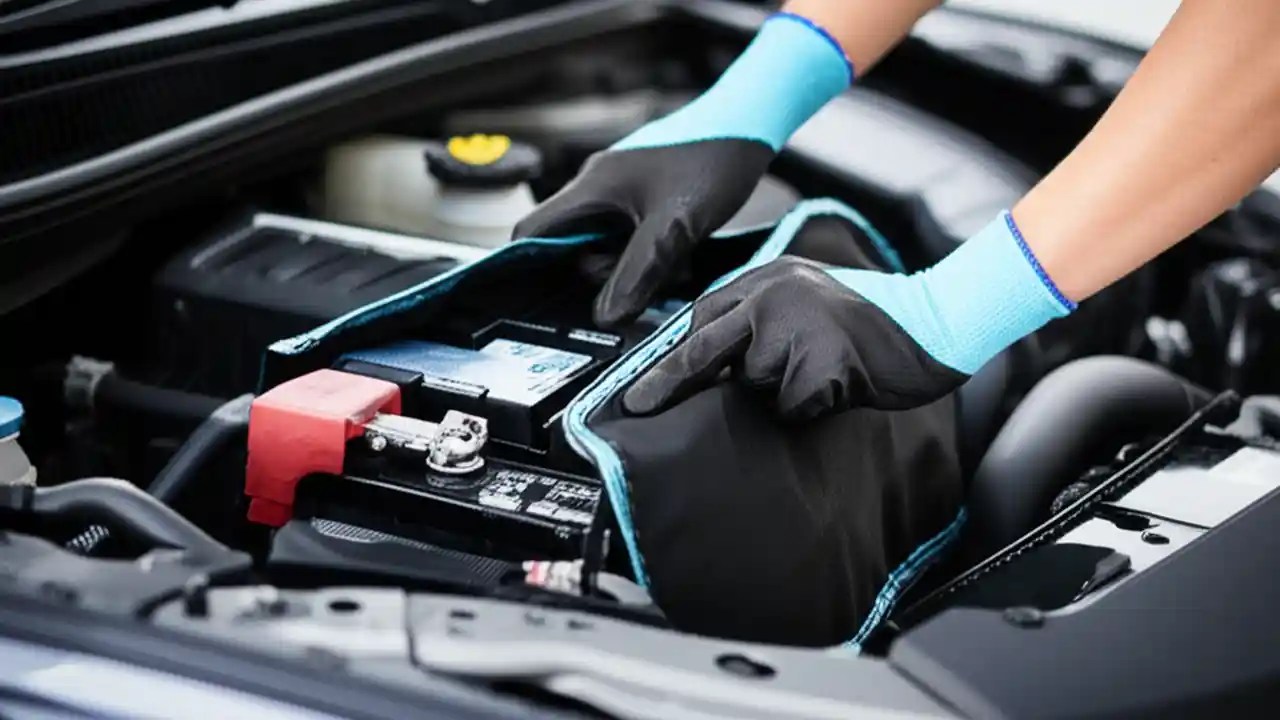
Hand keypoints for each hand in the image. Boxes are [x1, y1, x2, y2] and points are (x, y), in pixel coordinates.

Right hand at [513, 13, 851, 327]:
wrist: (749, 122)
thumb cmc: (712, 158)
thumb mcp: (676, 226)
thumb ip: (640, 271)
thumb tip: (606, 316)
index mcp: (591, 188)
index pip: (531, 232)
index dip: (527, 269)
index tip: (537, 303)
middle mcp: (596, 188)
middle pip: (567, 246)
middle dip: (593, 276)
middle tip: (626, 295)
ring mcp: (619, 191)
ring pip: (602, 243)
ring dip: (624, 267)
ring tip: (663, 274)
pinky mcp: (643, 196)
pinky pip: (628, 235)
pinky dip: (643, 255)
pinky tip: (675, 261)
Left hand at [624, 212, 1075, 420]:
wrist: (940, 320)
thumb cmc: (873, 323)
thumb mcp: (807, 303)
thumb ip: (762, 324)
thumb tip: (713, 368)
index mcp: (767, 279)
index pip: (701, 320)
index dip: (671, 359)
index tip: (639, 391)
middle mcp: (774, 294)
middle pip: (702, 349)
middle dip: (666, 384)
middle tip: (636, 408)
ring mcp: (797, 325)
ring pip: (754, 385)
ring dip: (777, 396)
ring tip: (823, 374)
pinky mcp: (822, 360)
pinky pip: (792, 406)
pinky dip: (810, 409)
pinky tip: (840, 387)